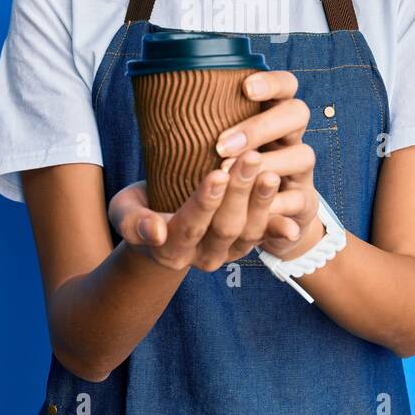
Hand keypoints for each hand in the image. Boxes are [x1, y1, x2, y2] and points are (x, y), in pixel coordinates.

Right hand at [107, 149, 300, 272]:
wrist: (158, 226)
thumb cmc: (137, 211)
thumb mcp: (124, 213)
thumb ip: (133, 224)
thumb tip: (154, 232)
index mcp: (172, 250)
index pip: (190, 226)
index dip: (205, 202)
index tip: (218, 172)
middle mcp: (204, 256)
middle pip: (226, 227)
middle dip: (239, 192)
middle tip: (251, 157)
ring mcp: (230, 251)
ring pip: (251, 231)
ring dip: (262, 201)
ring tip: (270, 171)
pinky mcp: (247, 242)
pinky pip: (266, 234)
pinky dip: (280, 222)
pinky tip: (290, 201)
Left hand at [215, 70, 323, 258]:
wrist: (256, 218)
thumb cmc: (220, 172)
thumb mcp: (211, 147)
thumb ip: (197, 129)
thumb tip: (160, 109)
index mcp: (271, 114)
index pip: (285, 85)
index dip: (272, 82)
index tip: (245, 88)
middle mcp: (291, 136)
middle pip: (297, 113)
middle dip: (260, 127)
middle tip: (222, 146)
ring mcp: (300, 169)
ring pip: (303, 155)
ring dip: (268, 164)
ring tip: (230, 176)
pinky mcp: (303, 201)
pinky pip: (298, 200)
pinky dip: (276, 205)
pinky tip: (253, 211)